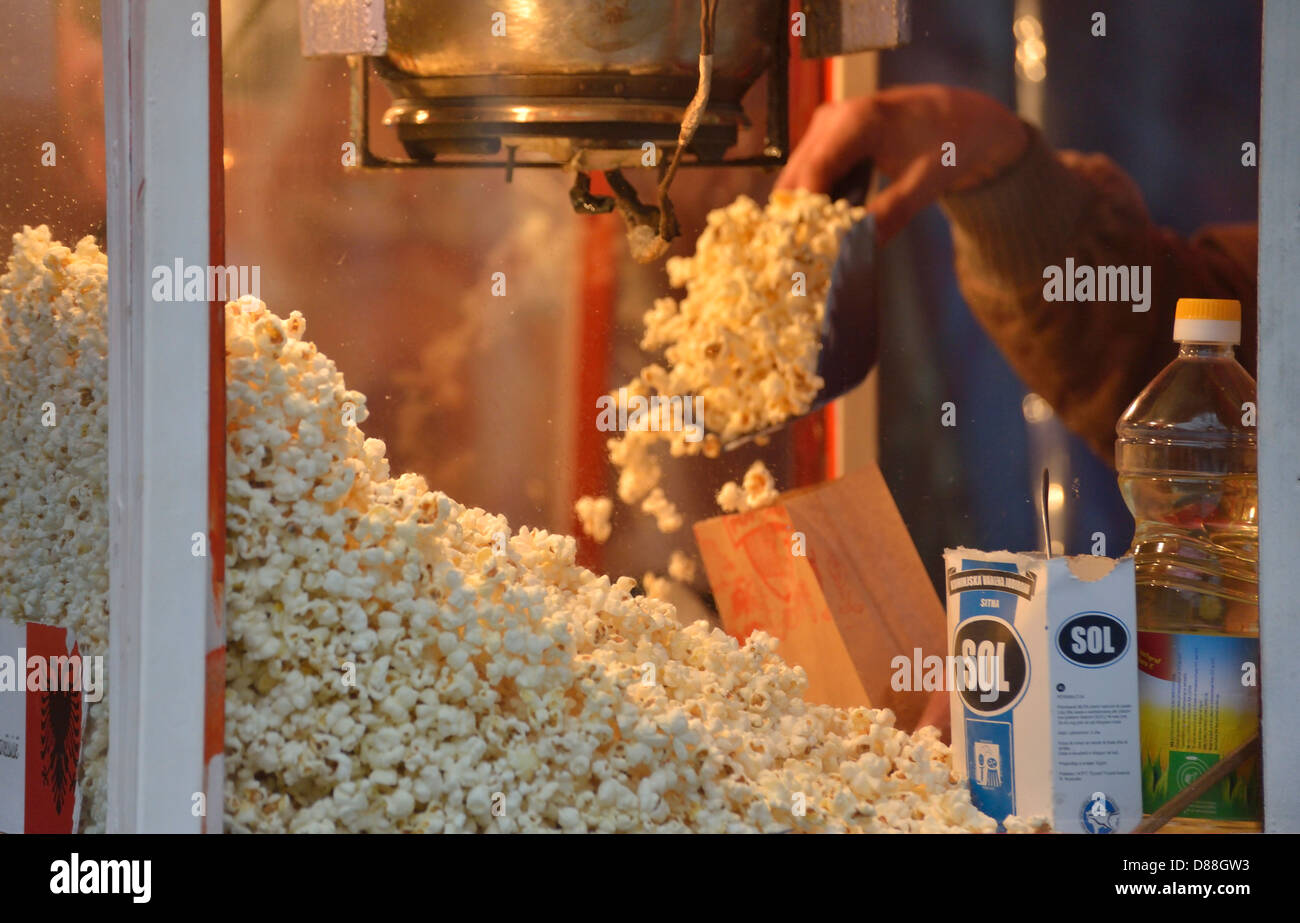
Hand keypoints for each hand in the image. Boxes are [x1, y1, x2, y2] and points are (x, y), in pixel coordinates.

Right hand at [775, 85, 1029, 242]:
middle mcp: (831, 118)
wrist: (963, 119)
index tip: (802, 252)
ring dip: (800, 214)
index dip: (803, 214)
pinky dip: (811, 204)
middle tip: (800, 260)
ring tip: (808, 250)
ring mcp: (825, 127)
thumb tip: (854, 249)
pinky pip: (808, 176)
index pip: (813, 172)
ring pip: (796, 178)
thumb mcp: (925, 182)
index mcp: (856, 120)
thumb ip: (889, 214)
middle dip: (796, 219)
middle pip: (795, 176)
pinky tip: (820, 230)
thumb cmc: (949, 144)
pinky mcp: (826, 140)